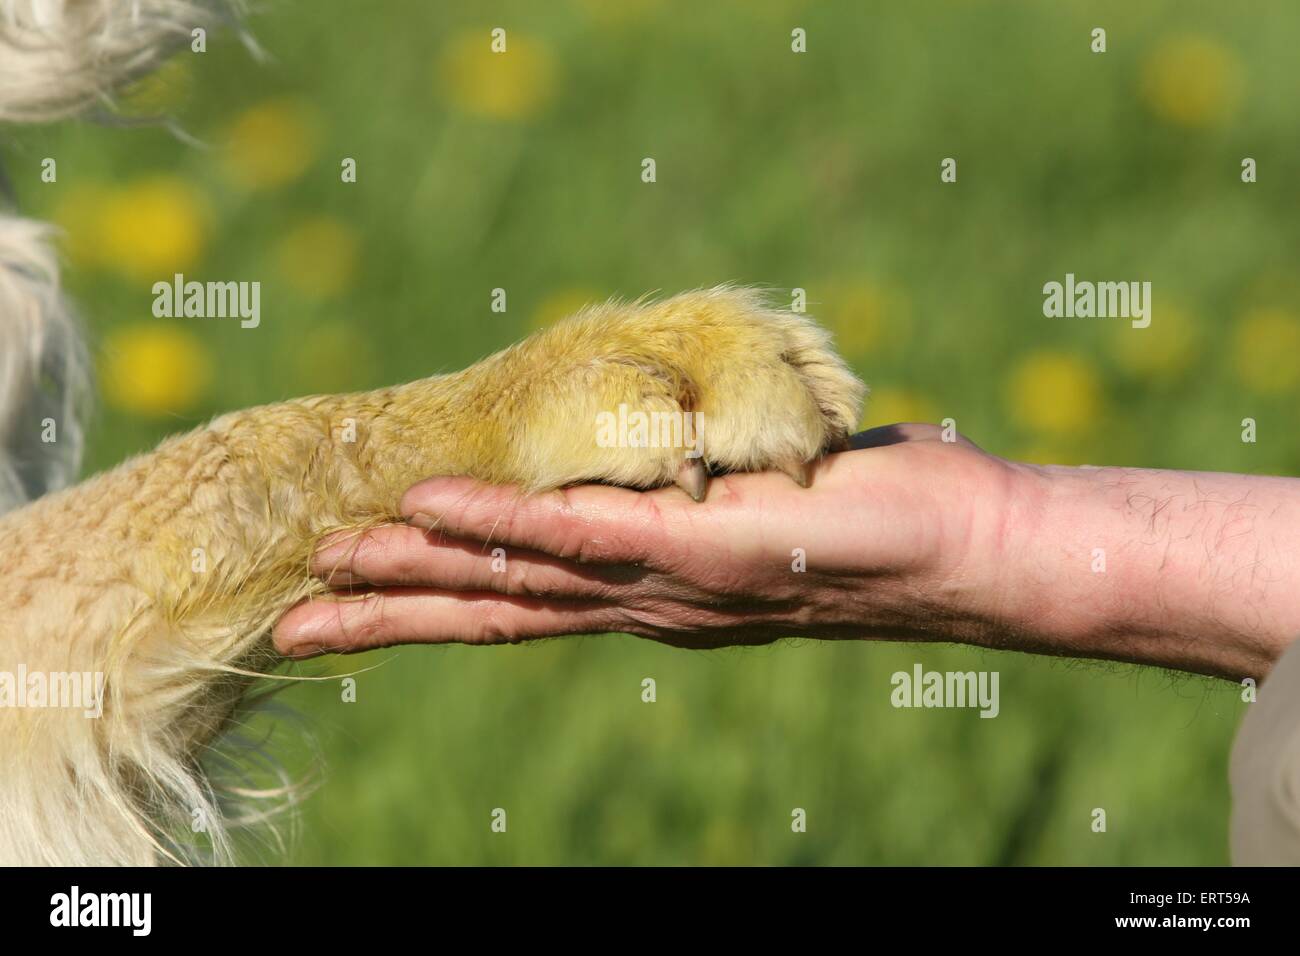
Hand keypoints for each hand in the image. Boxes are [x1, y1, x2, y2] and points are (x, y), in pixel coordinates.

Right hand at [273, 424, 1022, 654]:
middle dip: (391, 623)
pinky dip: (503, 526)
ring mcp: (669, 586)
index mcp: (647, 594)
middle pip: (495, 616)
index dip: (429, 611)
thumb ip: (684, 497)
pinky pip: (587, 536)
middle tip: (290, 628)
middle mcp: (643, 604)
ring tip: (329, 567)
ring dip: (421, 574)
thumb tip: (648, 465)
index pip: (520, 607)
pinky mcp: (706, 552)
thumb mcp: (749, 509)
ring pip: (519, 583)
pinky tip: (431, 513)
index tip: (347, 609)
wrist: (968, 553)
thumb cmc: (862, 522)